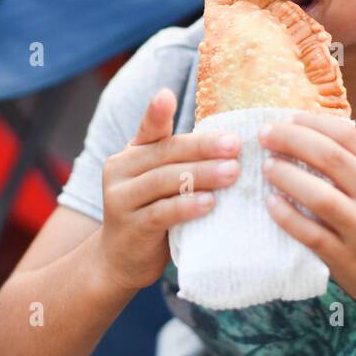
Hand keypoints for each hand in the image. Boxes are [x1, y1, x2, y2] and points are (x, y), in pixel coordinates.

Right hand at [99, 87, 241, 291]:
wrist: (119, 260)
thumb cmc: (152, 213)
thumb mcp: (161, 181)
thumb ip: (181, 160)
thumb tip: (231, 142)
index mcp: (133, 152)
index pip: (148, 128)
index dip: (156, 112)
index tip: (167, 95)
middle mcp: (121, 169)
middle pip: (166, 152)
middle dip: (203, 147)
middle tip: (235, 145)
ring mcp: (121, 199)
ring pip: (164, 181)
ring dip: (201, 175)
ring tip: (232, 172)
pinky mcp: (131, 228)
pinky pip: (161, 213)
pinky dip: (186, 206)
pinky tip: (209, 203)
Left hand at [257, 112, 355, 310]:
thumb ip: (354, 163)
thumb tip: (304, 130)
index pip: (348, 136)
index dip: (313, 122)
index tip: (287, 118)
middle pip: (330, 158)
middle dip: (291, 140)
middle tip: (264, 135)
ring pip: (319, 195)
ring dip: (286, 176)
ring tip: (266, 167)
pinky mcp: (346, 258)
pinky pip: (310, 233)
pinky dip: (286, 216)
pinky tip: (270, 203)